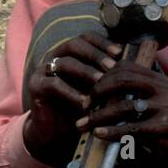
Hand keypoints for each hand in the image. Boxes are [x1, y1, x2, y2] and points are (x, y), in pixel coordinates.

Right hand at [22, 32, 119, 162]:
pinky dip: (71, 93)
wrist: (55, 129)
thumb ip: (107, 76)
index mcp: (70, 52)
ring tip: (101, 82)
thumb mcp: (95, 88)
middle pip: (74, 44)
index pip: (86, 38)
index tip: (119, 52)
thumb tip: (132, 66)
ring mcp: (43, 70)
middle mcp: (55, 56)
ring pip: (65, 63)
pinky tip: (85, 102)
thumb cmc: (80, 105)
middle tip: (112, 66)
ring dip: (85, 71)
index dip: (102, 42)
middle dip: (95, 54)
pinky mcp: (36, 86)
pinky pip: (54, 85)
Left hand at [77, 61, 167, 167]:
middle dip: (98, 91)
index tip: (89, 89)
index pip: (126, 67)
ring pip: (124, 106)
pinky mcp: (164, 127)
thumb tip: (105, 93)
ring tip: (83, 124)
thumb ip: (139, 95)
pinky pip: (132, 128)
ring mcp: (165, 107)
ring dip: (98, 116)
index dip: (104, 75)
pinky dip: (112, 131)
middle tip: (83, 104)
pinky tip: (99, 133)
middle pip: (123, 80)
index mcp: (160, 80)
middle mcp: (163, 89)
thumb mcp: (160, 103)